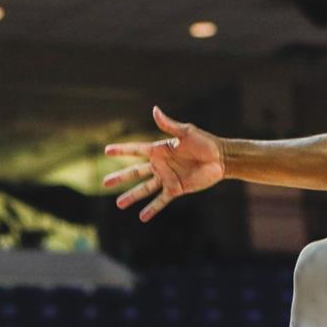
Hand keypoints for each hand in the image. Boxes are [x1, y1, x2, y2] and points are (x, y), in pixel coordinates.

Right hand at [102, 107, 226, 220]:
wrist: (221, 159)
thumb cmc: (205, 143)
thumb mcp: (186, 132)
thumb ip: (169, 124)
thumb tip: (154, 110)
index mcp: (160, 149)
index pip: (136, 150)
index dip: (121, 150)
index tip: (106, 151)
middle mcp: (160, 164)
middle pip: (135, 172)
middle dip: (120, 177)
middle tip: (104, 183)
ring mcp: (167, 178)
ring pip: (144, 188)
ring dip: (132, 196)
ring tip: (118, 204)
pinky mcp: (176, 189)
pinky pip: (161, 200)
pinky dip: (152, 208)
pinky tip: (141, 217)